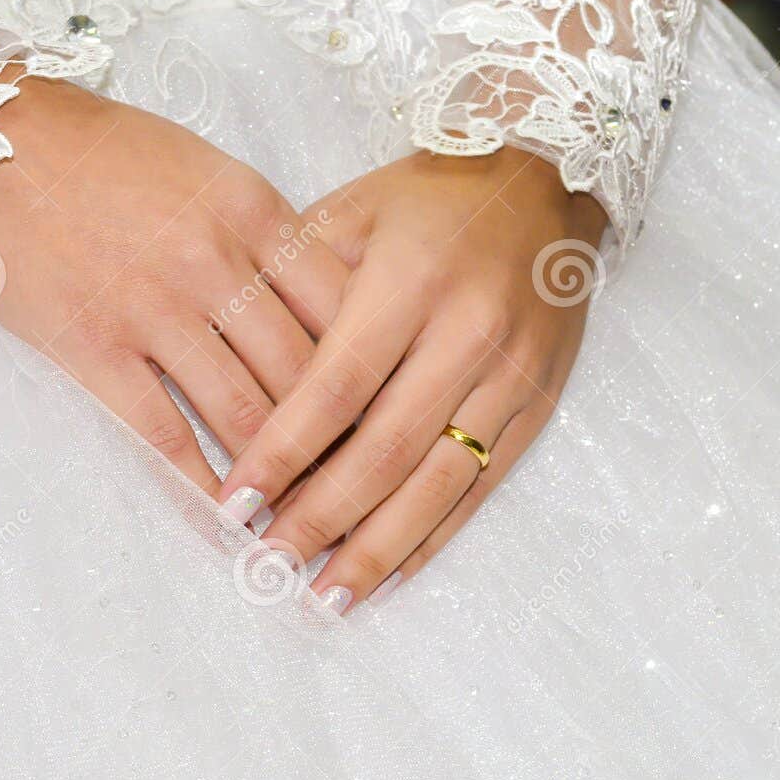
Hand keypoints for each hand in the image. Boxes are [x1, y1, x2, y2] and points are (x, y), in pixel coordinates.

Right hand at [0, 77, 348, 494]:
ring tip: (308, 525)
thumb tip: (341, 311)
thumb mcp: (212, 172)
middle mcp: (214, 261)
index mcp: (254, 211)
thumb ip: (275, 238)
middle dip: (343, 443)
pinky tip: (229, 523)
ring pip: (245, 412)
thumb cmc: (109, 154)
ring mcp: (152, 307)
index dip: (381, 375)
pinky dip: (203, 488)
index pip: (346, 309)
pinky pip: (163, 433)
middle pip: (306, 372)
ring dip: (281, 479)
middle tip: (369, 494)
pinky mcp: (93, 346)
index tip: (400, 423)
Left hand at [218, 148, 606, 610]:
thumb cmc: (428, 199)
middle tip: (267, 564)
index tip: (234, 502)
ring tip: (325, 597)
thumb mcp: (353, 214)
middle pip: (384, 451)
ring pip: (439, 484)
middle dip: (321, 517)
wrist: (544, 182)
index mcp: (411, 283)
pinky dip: (434, 537)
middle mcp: (468, 335)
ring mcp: (511, 376)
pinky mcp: (539, 403)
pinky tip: (391, 573)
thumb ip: (297, 288)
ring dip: (378, 549)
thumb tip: (236, 375)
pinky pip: (483, 486)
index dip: (283, 453)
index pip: (336, 388)